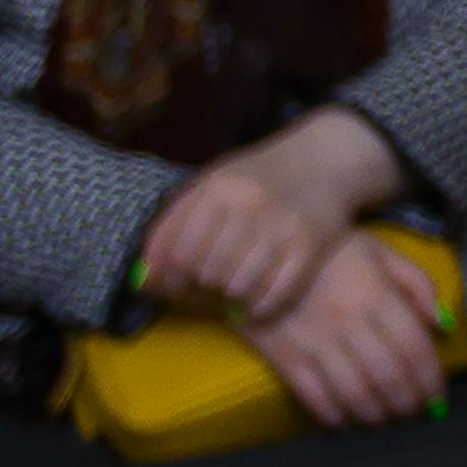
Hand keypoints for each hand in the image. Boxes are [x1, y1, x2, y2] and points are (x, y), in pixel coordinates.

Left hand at [132, 162, 335, 322]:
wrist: (322, 159)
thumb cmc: (255, 178)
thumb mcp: (210, 186)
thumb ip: (174, 227)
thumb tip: (144, 281)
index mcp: (217, 187)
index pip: (177, 251)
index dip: (167, 279)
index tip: (170, 287)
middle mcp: (250, 205)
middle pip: (206, 272)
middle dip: (197, 291)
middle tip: (202, 292)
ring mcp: (283, 226)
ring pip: (238, 287)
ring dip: (228, 300)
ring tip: (228, 293)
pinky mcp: (311, 246)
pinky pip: (275, 295)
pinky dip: (258, 308)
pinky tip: (254, 302)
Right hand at [246, 230, 451, 428]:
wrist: (262, 247)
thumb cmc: (333, 251)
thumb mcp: (382, 253)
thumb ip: (419, 285)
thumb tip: (444, 326)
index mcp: (377, 295)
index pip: (414, 348)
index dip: (430, 379)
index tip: (437, 397)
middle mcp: (349, 321)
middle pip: (387, 375)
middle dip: (406, 403)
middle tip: (412, 413)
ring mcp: (314, 340)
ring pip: (353, 392)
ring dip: (374, 414)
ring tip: (383, 419)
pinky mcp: (282, 353)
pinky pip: (312, 394)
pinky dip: (332, 415)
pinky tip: (343, 421)